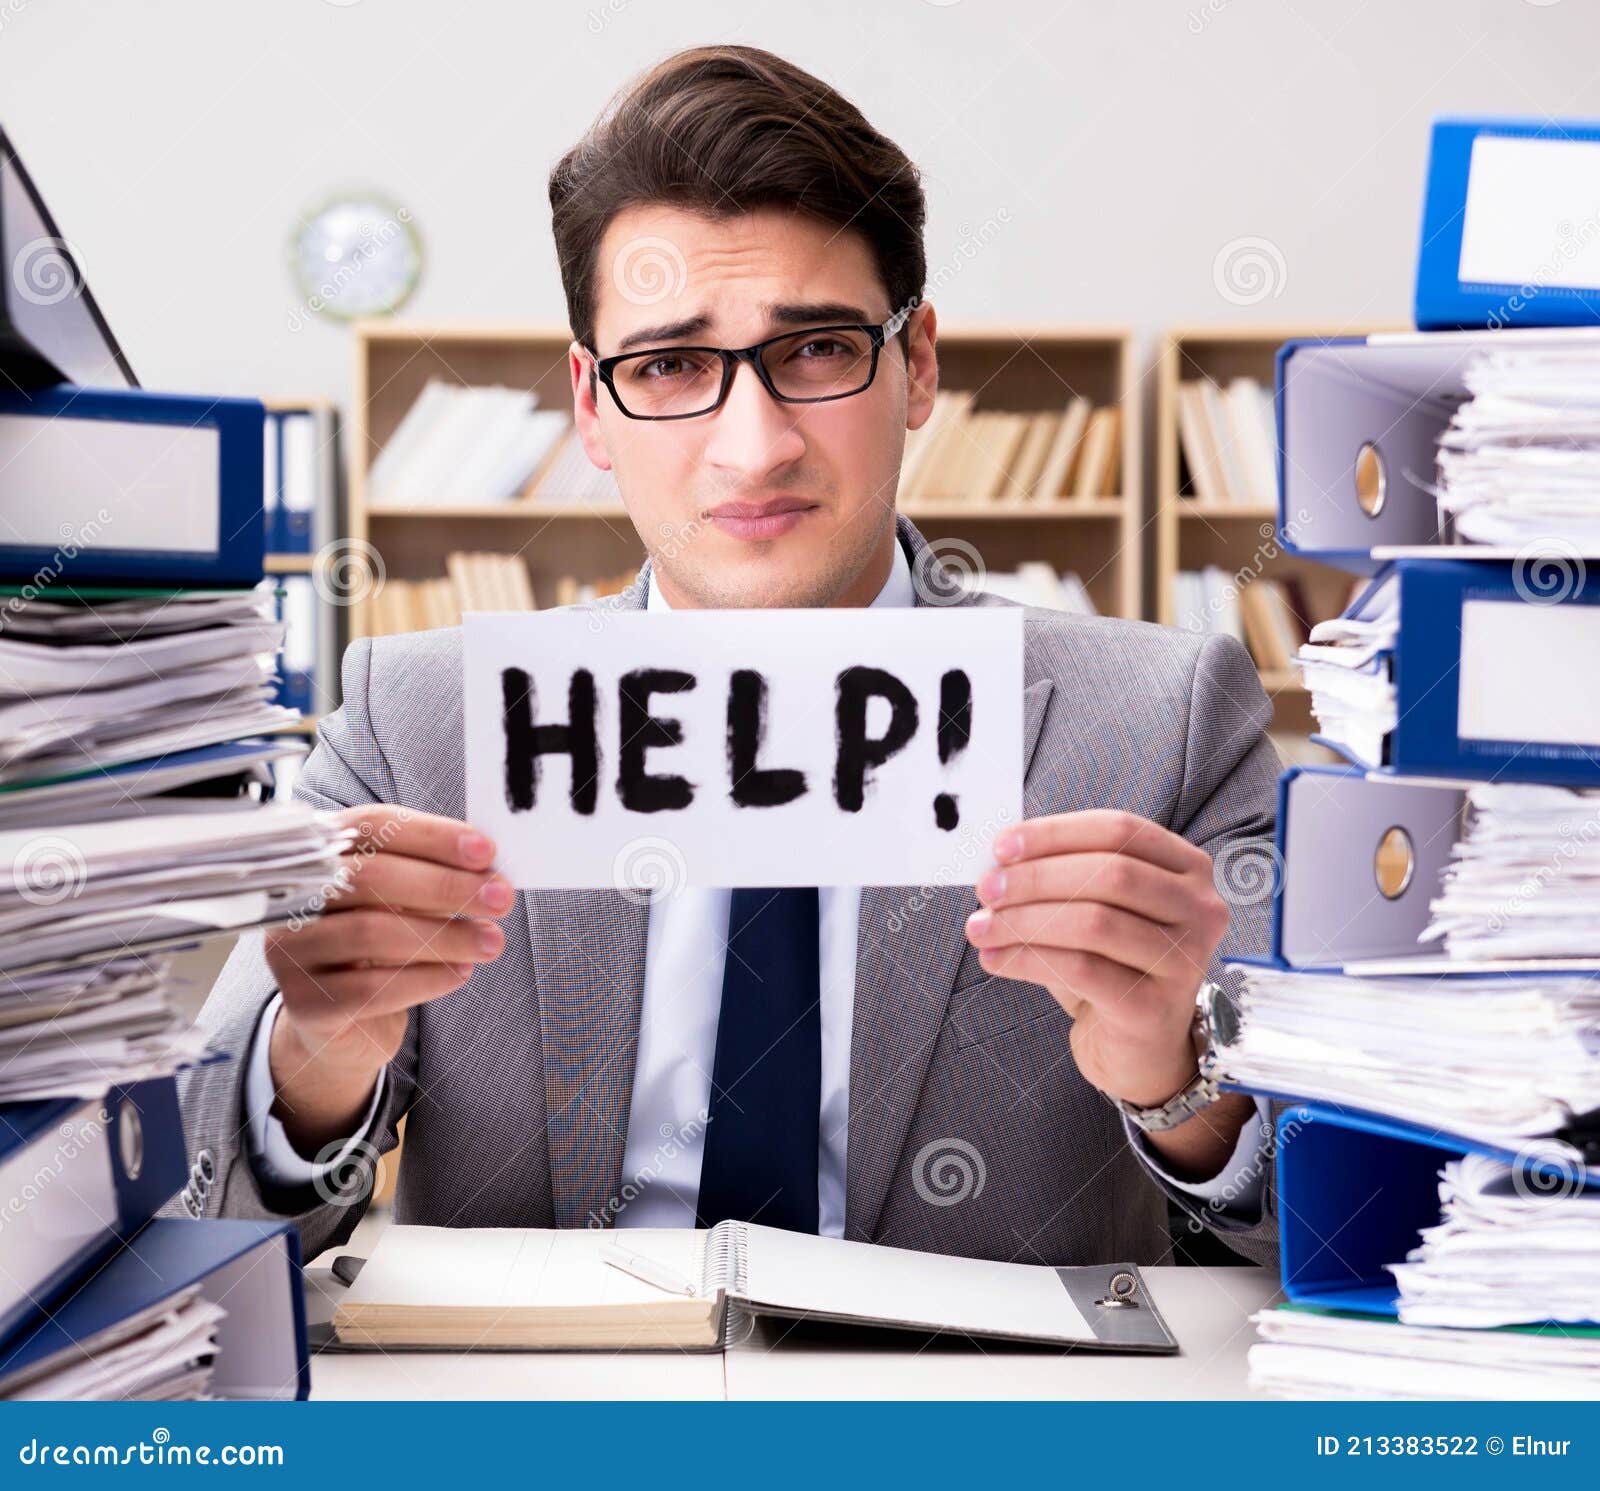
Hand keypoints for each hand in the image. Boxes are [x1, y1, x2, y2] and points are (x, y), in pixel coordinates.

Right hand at [263, 804, 512, 1154]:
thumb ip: (430, 875)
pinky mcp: (303, 1002)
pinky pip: (370, 988)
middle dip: (446, 886)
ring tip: (491, 941)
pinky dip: (425, 979)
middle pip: (372, 877)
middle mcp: (292, 895)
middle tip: (500, 898)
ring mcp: (290, 949)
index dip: (432, 836)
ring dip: (445, 936)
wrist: (339, 1022)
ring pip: (372, 933)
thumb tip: (487, 868)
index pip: (373, 827)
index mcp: (320, 853)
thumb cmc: (379, 948)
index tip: (486, 852)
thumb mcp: (402, 901)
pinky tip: (460, 973)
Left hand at [962, 810, 1249, 1176]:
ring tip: (981, 928)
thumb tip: (1000, 860)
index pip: (1119, 830)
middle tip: (987, 889)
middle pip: (1111, 873)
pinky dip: (1028, 960)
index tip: (1002, 847)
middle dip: (1036, 877)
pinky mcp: (1155, 1007)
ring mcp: (1184, 960)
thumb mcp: (1096, 907)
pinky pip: (1081, 970)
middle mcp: (1199, 909)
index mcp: (1185, 867)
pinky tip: (995, 959)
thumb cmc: (1111, 964)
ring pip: (1094, 922)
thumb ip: (1063, 873)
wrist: (1138, 1046)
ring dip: (1025, 921)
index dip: (1055, 834)